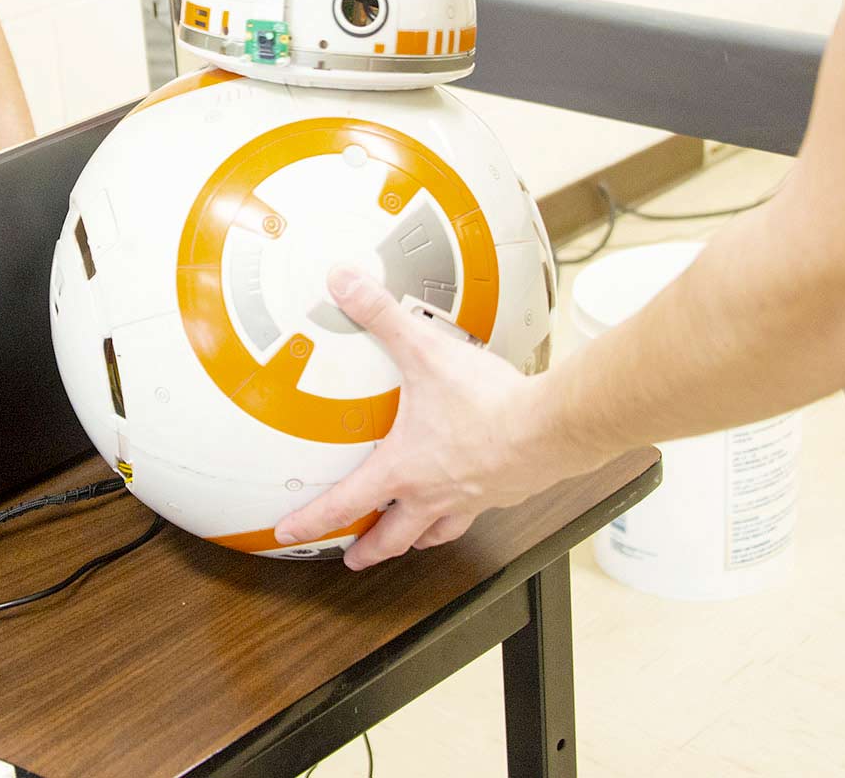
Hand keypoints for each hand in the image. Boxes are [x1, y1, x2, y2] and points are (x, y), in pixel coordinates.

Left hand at [274, 268, 571, 570]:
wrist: (554, 426)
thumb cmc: (489, 402)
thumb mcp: (424, 351)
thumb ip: (381, 316)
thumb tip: (343, 284)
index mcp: (405, 469)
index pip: (345, 504)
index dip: (313, 521)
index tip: (290, 534)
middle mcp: (435, 493)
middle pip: (394, 538)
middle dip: (370, 551)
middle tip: (355, 560)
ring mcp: (473, 497)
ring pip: (437, 532)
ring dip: (418, 539)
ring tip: (413, 540)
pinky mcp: (505, 491)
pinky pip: (477, 510)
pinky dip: (464, 512)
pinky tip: (469, 496)